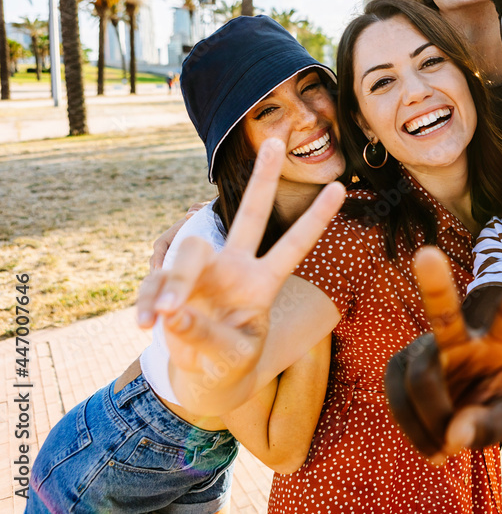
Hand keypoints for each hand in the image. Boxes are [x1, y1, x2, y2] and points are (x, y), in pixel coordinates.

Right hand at [135, 139, 344, 411]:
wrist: (204, 376)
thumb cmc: (229, 362)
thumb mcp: (231, 357)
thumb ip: (207, 337)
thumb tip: (173, 313)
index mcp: (263, 284)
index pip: (294, 246)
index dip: (315, 219)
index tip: (340, 188)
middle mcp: (237, 267)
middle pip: (252, 214)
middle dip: (264, 178)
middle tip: (276, 142)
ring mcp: (205, 272)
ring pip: (189, 252)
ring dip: (172, 282)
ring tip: (164, 316)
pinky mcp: (172, 285)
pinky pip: (155, 284)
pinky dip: (146, 303)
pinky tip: (144, 323)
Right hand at [385, 244, 501, 461]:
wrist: (454, 416)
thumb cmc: (486, 409)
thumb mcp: (499, 425)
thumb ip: (484, 429)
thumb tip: (452, 437)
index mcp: (497, 344)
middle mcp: (459, 338)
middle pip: (445, 315)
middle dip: (436, 284)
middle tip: (426, 254)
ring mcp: (425, 349)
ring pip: (420, 380)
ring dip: (431, 423)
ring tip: (446, 452)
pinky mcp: (398, 366)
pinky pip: (397, 398)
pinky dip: (413, 430)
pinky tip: (430, 447)